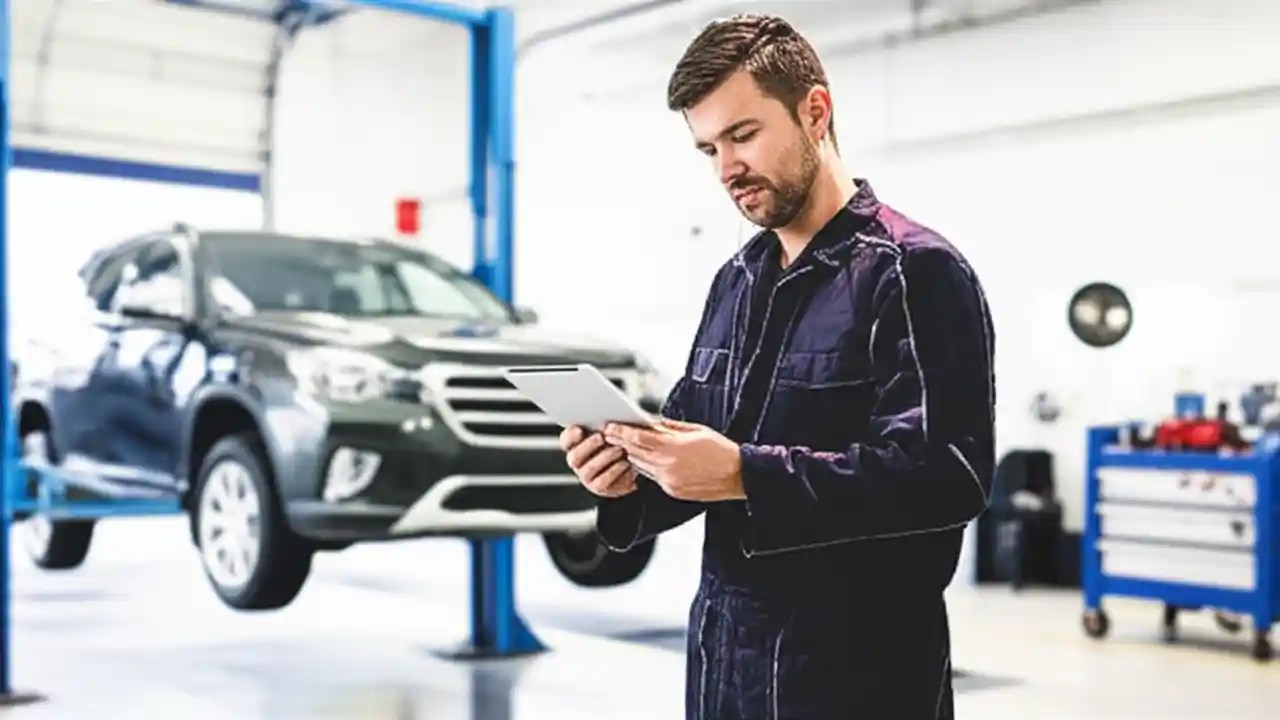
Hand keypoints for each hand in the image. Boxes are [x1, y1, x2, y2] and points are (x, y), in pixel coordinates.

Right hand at [560, 425, 637, 497]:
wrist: (632, 467)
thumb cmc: (620, 444)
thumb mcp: (612, 431)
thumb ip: (604, 425)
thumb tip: (605, 420)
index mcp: (577, 445)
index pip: (565, 441)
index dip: (570, 436)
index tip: (579, 429)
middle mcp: (578, 461)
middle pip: (573, 457)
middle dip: (588, 445)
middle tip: (602, 437)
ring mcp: (586, 476)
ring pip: (588, 469)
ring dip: (605, 457)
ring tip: (620, 449)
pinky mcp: (598, 487)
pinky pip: (602, 481)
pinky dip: (614, 471)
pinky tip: (624, 463)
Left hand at [603, 419, 744, 501]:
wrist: (738, 476)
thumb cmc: (721, 450)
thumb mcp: (696, 430)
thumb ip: (670, 427)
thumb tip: (652, 423)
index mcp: (673, 447)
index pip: (637, 438)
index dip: (620, 431)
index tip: (610, 426)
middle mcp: (667, 466)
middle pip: (634, 452)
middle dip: (622, 442)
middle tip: (611, 433)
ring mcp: (669, 480)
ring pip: (640, 466)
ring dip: (634, 455)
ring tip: (627, 445)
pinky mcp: (672, 491)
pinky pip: (653, 477)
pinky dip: (648, 467)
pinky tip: (649, 459)